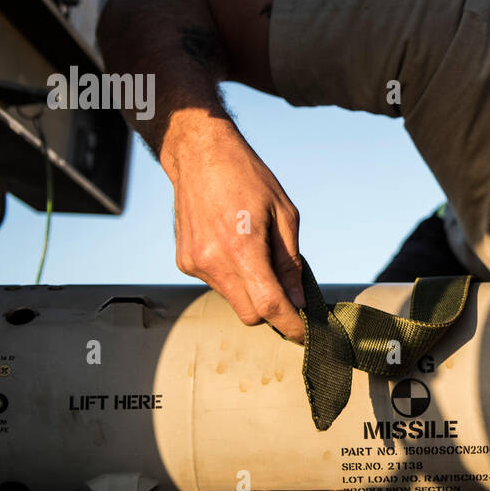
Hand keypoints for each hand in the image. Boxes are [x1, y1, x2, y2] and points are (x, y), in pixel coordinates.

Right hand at [166, 119, 305, 341]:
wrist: (200, 155)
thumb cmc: (247, 178)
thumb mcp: (284, 215)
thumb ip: (290, 263)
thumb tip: (298, 300)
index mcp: (242, 249)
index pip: (269, 306)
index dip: (292, 326)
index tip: (305, 334)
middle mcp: (213, 262)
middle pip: (250, 314)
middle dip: (272, 312)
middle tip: (289, 294)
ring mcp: (194, 264)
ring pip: (232, 300)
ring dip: (251, 291)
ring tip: (257, 252)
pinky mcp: (184, 262)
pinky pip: (217, 284)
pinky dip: (232, 277)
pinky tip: (235, 246)